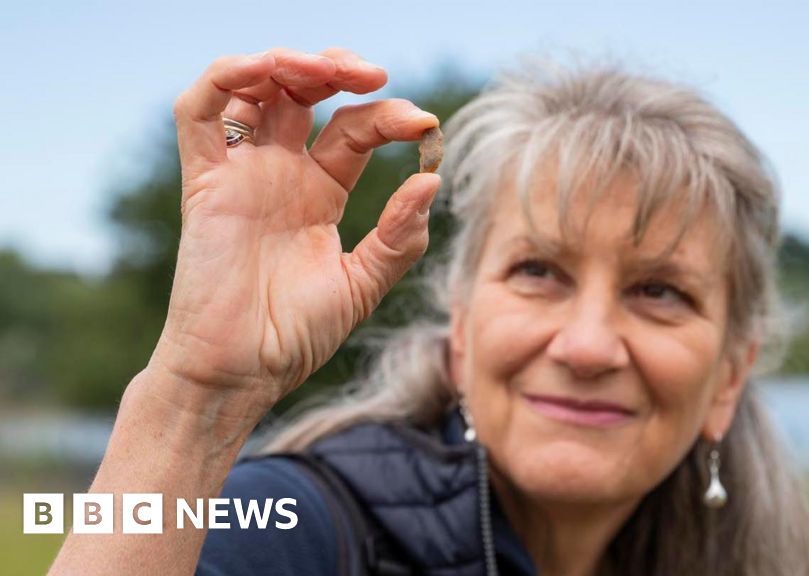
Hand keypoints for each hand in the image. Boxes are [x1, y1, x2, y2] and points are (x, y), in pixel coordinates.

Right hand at [151, 47, 440, 414]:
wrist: (242, 372)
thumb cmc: (295, 336)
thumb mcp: (362, 284)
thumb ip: (398, 237)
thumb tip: (430, 180)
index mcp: (319, 191)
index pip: (355, 129)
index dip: (389, 116)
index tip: (425, 124)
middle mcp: (280, 173)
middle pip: (304, 92)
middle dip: (339, 69)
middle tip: (374, 74)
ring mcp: (241, 174)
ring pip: (254, 87)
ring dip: (288, 62)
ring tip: (328, 69)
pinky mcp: (203, 183)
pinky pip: (199, 114)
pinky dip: (225, 78)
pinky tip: (265, 71)